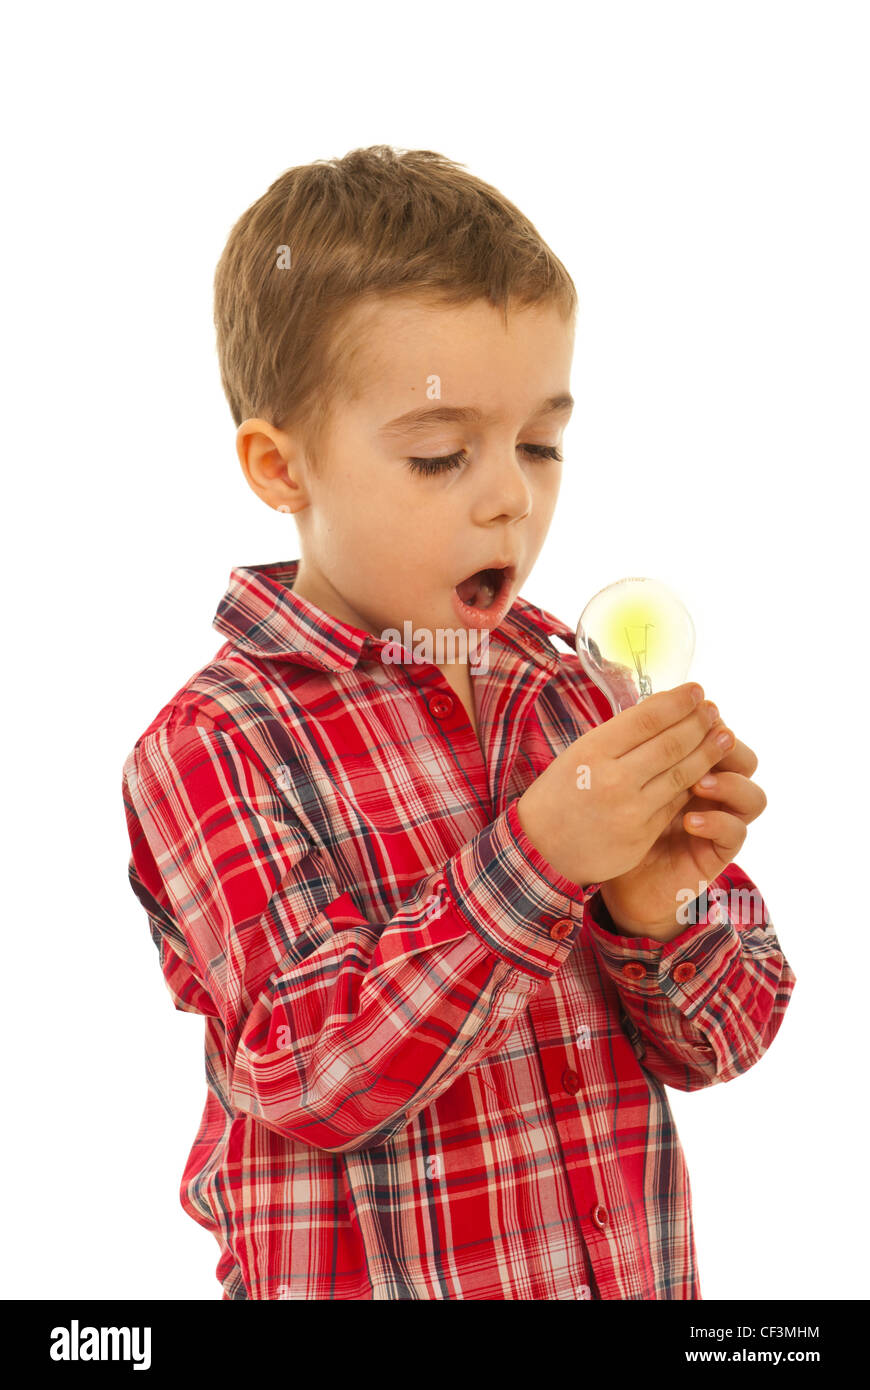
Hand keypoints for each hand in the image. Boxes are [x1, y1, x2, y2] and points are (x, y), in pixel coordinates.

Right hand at [516, 683, 731, 887]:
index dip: (677, 702)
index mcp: (593, 751)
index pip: (647, 719)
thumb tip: (661, 709)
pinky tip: (706, 771)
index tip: (697, 690)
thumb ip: (617, 736)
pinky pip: (675, 803)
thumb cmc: (560, 793)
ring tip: (723, 736)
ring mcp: (630, 810)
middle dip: (699, 723)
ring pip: (681, 774)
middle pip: (671, 744)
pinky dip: (692, 784)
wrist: (541, 849)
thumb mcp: (579, 754)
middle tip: (714, 711)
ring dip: (707, 753)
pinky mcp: (641, 836)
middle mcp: (614, 779)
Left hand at [596, 729, 767, 939]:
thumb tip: (647, 706)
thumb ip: (641, 752)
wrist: (616, 879)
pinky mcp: (719, 852)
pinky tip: (690, 821)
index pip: (714, 734)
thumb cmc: (616, 825)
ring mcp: (720, 821)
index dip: (706, 720)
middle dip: (725, 746)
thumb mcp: (624, 784)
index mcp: (692, 766)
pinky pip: (736, 833)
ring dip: (728, 783)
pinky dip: (717, 823)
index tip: (691, 708)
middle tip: (707, 737)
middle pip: (744, 759)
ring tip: (697, 783)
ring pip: (753, 795)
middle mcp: (713, 792)